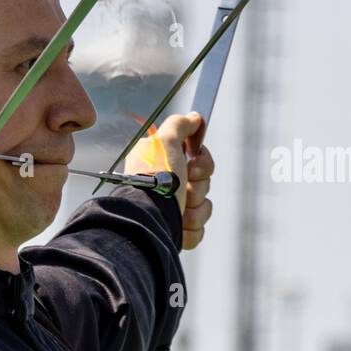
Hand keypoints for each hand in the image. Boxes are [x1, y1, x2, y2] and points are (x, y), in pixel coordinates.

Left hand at [124, 112, 214, 250]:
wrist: (149, 219)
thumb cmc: (156, 179)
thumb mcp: (165, 142)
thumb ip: (179, 125)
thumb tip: (195, 118)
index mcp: (159, 165)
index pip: (197, 160)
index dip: (202, 161)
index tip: (194, 162)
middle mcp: (163, 186)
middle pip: (202, 183)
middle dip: (198, 186)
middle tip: (185, 186)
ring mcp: (169, 210)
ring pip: (202, 206)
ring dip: (195, 209)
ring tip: (178, 210)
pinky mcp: (174, 232)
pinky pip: (197, 229)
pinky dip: (191, 228)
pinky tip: (178, 226)